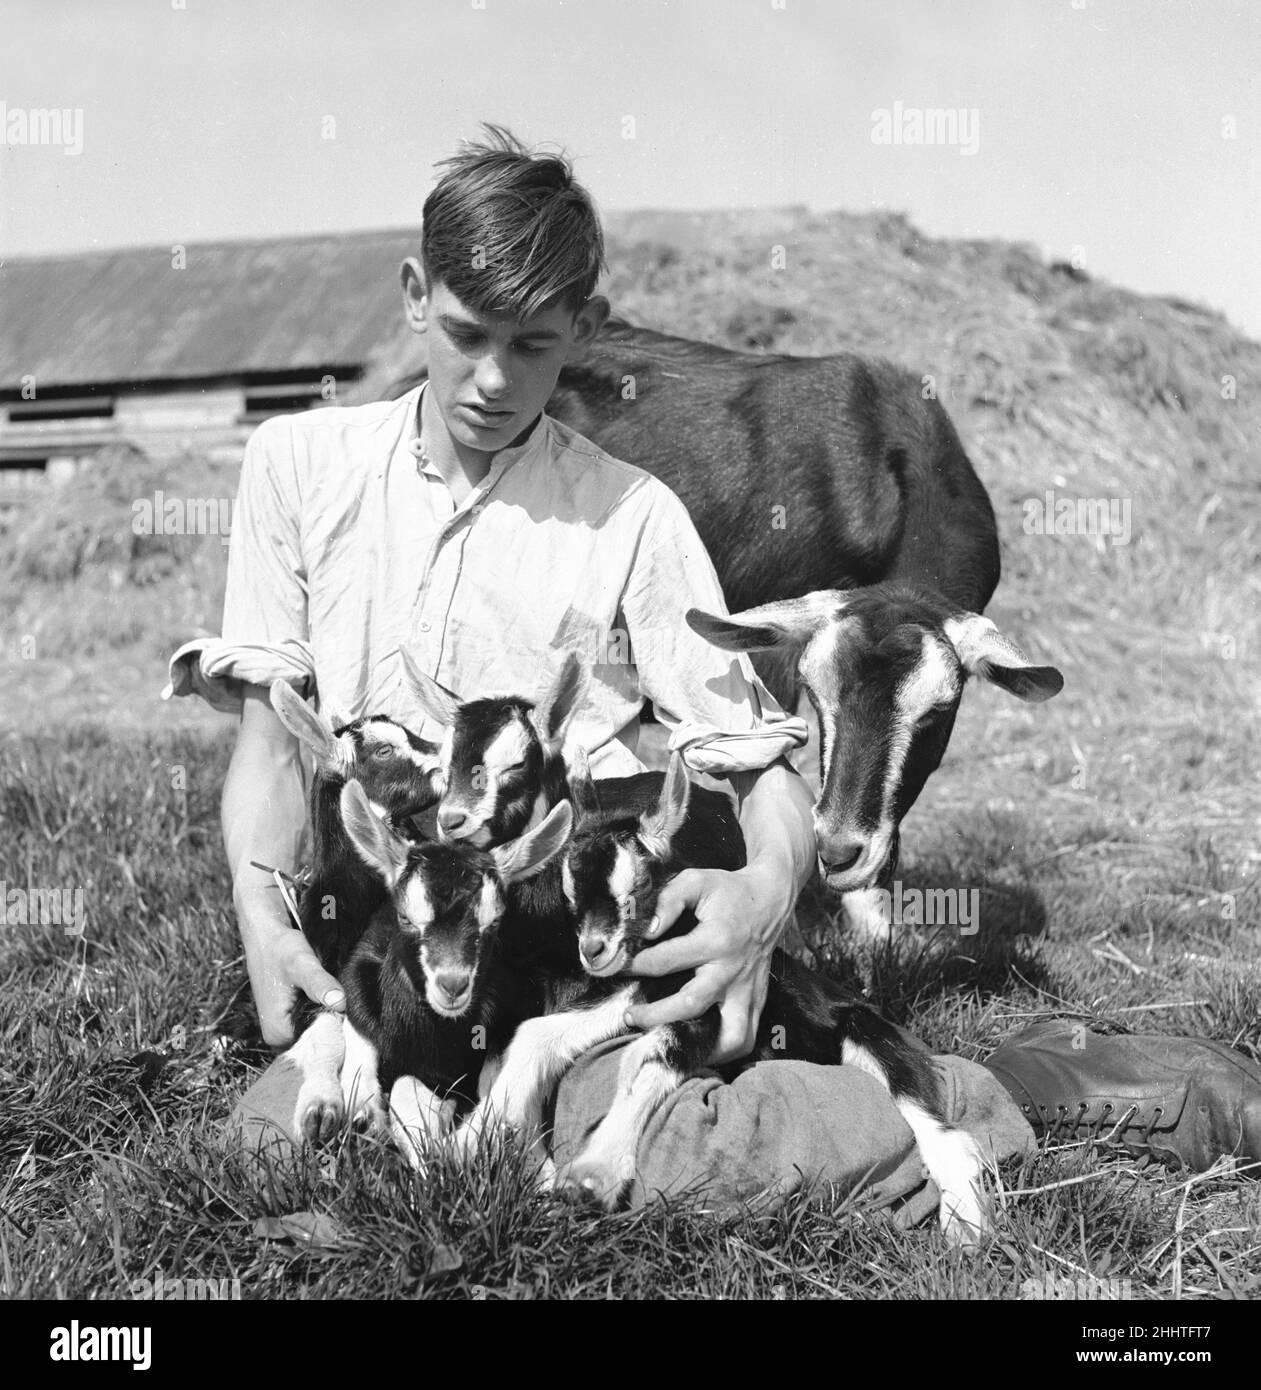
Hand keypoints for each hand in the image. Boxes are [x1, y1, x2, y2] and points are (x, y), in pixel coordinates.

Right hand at [248, 922, 344, 1048]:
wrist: (265, 937)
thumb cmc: (281, 948)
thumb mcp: (303, 964)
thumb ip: (320, 984)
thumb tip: (340, 1004)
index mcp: (277, 1033)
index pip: (319, 1041)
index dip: (336, 1024)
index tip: (345, 1006)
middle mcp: (276, 1038)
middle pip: (316, 1038)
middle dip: (332, 1021)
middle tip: (338, 997)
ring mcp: (280, 1032)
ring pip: (314, 1030)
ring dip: (326, 1016)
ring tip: (330, 995)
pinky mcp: (285, 1022)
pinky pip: (308, 1024)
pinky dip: (319, 1013)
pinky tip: (323, 997)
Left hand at [624, 863, 790, 1064]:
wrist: (770, 899)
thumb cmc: (727, 890)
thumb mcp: (696, 880)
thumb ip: (668, 899)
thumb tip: (648, 929)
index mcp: (716, 939)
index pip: (666, 960)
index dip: (635, 965)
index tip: (618, 968)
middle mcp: (733, 970)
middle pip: (690, 1004)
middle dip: (654, 1014)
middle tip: (630, 1015)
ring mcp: (748, 990)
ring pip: (728, 1034)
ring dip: (698, 1046)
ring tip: (668, 1044)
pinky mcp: (758, 1000)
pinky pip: (745, 1037)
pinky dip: (724, 1050)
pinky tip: (700, 1048)